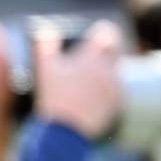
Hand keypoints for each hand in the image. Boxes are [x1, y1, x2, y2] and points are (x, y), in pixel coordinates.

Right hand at [33, 20, 121, 139]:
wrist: (66, 130)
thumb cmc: (54, 97)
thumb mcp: (44, 69)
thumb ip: (45, 46)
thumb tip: (46, 31)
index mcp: (91, 57)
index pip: (108, 33)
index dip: (103, 32)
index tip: (96, 36)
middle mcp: (108, 69)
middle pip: (115, 52)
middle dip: (105, 52)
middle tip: (90, 60)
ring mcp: (114, 86)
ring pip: (116, 71)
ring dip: (106, 72)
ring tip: (89, 81)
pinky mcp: (117, 102)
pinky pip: (117, 90)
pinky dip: (107, 90)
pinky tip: (93, 97)